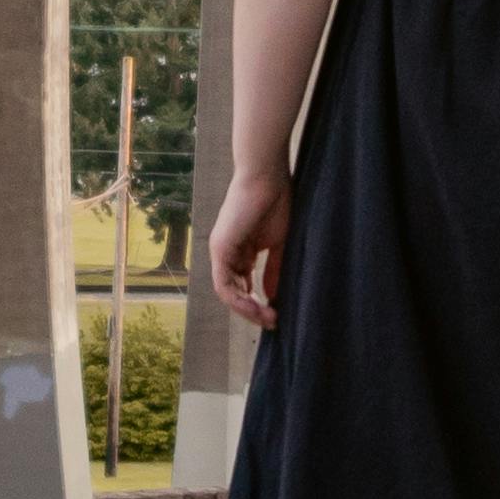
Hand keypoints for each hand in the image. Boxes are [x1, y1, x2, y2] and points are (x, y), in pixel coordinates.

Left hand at [208, 160, 292, 331]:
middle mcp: (228, 253)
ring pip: (227, 292)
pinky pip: (223, 283)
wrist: (268, 175)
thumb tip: (272, 297)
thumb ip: (274, 270)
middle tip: (272, 322)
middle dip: (253, 311)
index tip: (277, 315)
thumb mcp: (279, 243)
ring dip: (246, 310)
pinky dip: (238, 299)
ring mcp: (221, 251)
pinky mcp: (220, 248)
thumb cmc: (277, 201)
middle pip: (234, 292)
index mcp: (242, 251)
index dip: (258, 303)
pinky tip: (256, 307)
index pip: (244, 285)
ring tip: (268, 318)